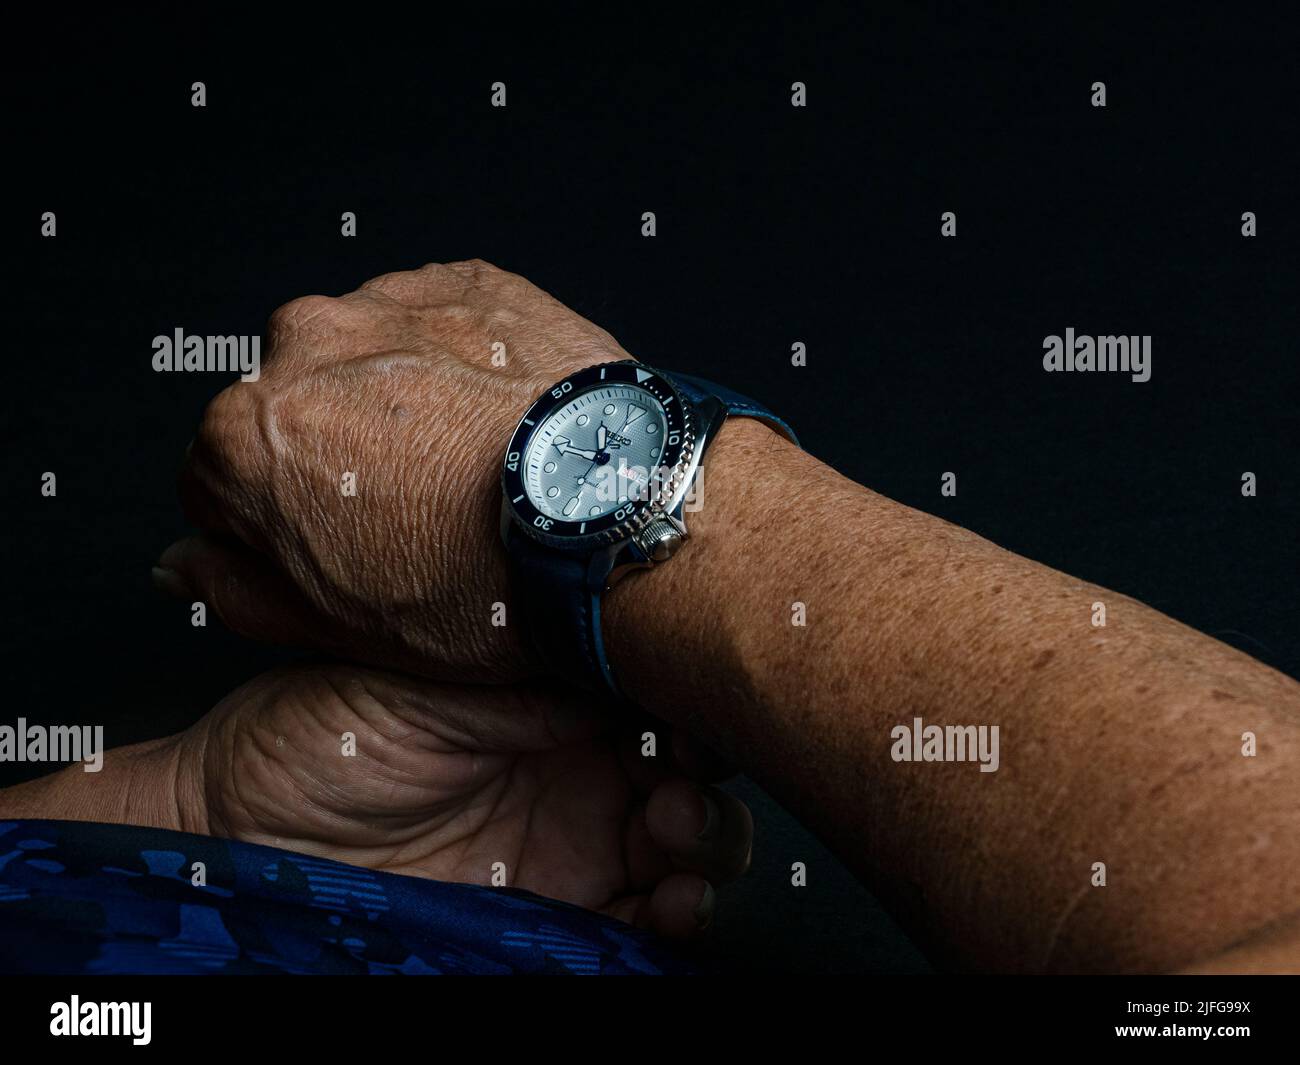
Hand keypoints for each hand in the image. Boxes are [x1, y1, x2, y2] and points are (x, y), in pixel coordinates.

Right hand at [163, 260, 636, 681]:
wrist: (611, 514)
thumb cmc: (484, 583)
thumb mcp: (338, 626)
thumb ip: (237, 589)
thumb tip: (183, 565)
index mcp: (244, 435)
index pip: (218, 478)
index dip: (279, 519)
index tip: (337, 538)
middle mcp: (301, 347)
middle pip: (295, 406)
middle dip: (337, 449)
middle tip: (415, 506)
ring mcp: (388, 301)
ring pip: (369, 357)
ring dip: (401, 397)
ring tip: (473, 462)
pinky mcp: (468, 280)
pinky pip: (442, 322)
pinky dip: (463, 361)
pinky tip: (504, 421)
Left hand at [173, 664, 751, 937]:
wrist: (242, 824)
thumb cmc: (317, 730)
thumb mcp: (425, 691)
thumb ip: (529, 687)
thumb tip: (622, 667)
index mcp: (549, 698)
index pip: (652, 696)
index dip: (690, 704)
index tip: (691, 715)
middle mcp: (574, 764)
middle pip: (688, 771)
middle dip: (707, 781)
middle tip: (677, 785)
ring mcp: (571, 840)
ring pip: (684, 844)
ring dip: (707, 845)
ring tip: (675, 840)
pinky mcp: (552, 910)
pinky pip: (638, 918)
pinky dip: (675, 914)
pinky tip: (671, 902)